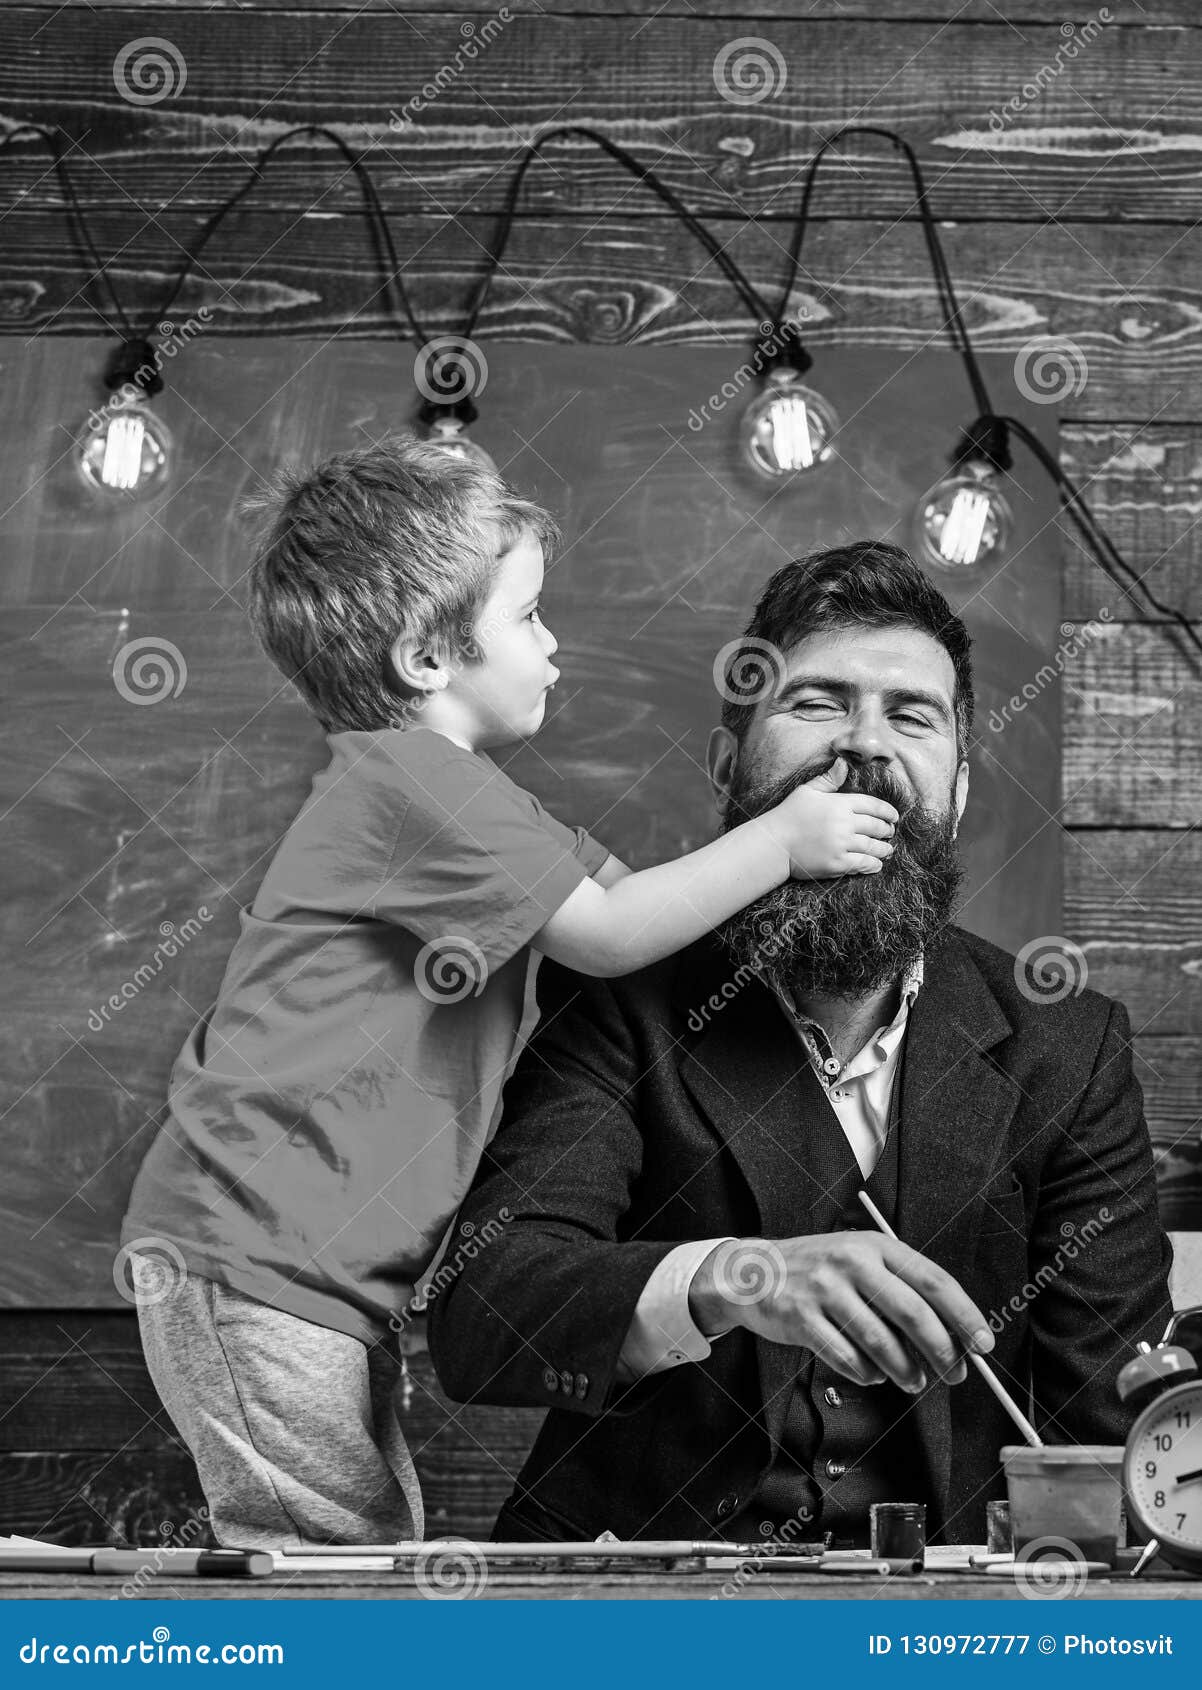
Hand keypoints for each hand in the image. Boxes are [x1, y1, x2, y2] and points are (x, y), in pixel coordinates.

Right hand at [689, 1231, 994, 1390]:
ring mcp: (824, 1289)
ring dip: (906, 1371)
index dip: (965, 1315)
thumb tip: (951, 1339)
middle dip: (942, 1352)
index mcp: (875, 1245)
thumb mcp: (861, 1262)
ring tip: (913, 1382)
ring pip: (881, 1342)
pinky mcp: (800, 1317)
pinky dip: (866, 1375)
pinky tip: (871, 1375)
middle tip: (956, 1375)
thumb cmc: (819, 1271)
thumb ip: (901, 1291)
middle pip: (913, 1313)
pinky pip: (846, 1359)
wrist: (752, 1272)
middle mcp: (852, 1261)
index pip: (933, 1280)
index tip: (984, 1344)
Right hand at [769, 755, 898, 878]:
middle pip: (876, 826)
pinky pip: (863, 864)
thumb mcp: (807, 791)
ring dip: (884, 849)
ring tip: (888, 850)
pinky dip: (873, 864)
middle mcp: (844, 824)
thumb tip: (844, 762)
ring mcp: (841, 845)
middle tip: (890, 832)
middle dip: (887, 830)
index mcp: (839, 804)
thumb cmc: (788, 815)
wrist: (773, 843)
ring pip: (873, 847)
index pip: (873, 805)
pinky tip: (876, 864)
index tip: (894, 817)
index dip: (888, 812)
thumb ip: (829, 779)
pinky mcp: (837, 864)